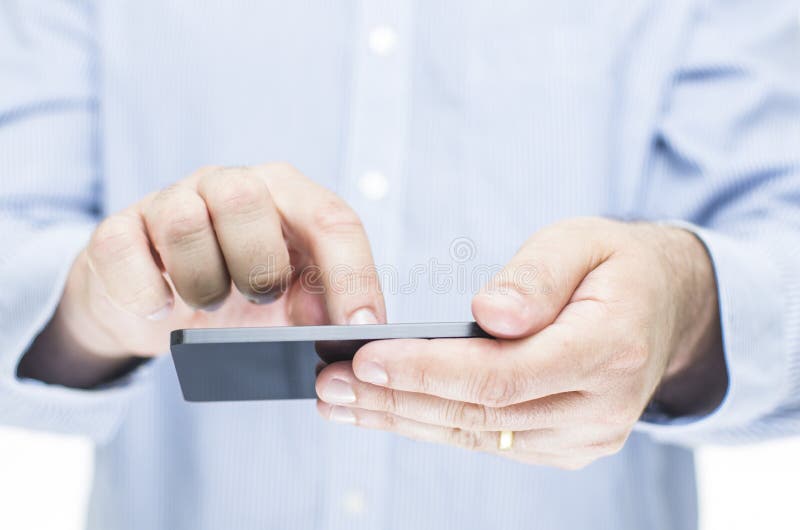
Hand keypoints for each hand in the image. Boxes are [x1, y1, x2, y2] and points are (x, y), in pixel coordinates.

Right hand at [20, 164, 385, 386]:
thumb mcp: (285, 300)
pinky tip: (160, 309)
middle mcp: (228, 184)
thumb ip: (317, 306)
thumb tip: (347, 328)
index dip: (351, 274)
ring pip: (183, 220)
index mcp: (284, 196)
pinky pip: (124, 248)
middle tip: (259, 300)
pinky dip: (146, 292)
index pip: (330, 218)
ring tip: (209, 307)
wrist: (153, 306)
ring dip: (202, 282)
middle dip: (260, 265)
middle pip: (246, 196)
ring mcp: (169, 201)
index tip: (359, 328)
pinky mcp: (118, 229)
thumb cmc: (233, 295)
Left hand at [316, 218, 724, 468]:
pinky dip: (432, 425)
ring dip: (403, 419)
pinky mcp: (564, 445)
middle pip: (481, 413)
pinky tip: (387, 410)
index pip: (503, 374)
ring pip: (477, 436)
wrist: (663, 308)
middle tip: (331, 385)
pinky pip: (489, 441)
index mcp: (610, 349)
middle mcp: (601, 407)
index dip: (429, 371)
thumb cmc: (614, 264)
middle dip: (397, 399)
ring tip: (341, 402)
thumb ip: (537, 276)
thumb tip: (489, 316)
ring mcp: (585, 436)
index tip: (365, 358)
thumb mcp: (582, 241)